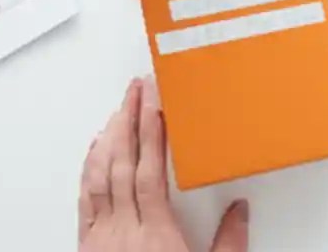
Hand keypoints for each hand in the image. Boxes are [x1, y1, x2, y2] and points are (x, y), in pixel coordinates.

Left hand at [79, 78, 249, 251]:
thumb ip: (228, 242)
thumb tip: (241, 210)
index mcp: (157, 233)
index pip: (151, 171)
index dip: (151, 134)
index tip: (155, 104)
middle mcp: (124, 228)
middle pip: (124, 165)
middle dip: (130, 121)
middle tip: (136, 91)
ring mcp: (102, 234)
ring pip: (101, 176)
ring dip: (110, 139)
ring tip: (119, 111)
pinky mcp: (86, 243)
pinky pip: (85, 198)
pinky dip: (89, 169)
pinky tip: (96, 150)